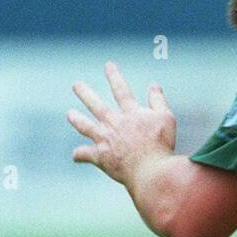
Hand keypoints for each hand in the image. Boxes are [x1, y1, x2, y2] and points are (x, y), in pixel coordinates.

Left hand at [68, 62, 176, 185]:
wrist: (149, 171)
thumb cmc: (161, 145)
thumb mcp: (167, 119)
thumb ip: (158, 101)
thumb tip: (154, 85)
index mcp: (131, 113)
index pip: (121, 90)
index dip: (114, 76)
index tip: (108, 65)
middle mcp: (115, 123)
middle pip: (96, 105)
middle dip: (85, 93)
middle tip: (76, 84)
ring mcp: (105, 140)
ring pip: (86, 126)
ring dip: (76, 119)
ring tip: (69, 114)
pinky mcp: (101, 157)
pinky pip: (86, 154)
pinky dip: (80, 154)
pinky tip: (75, 155)